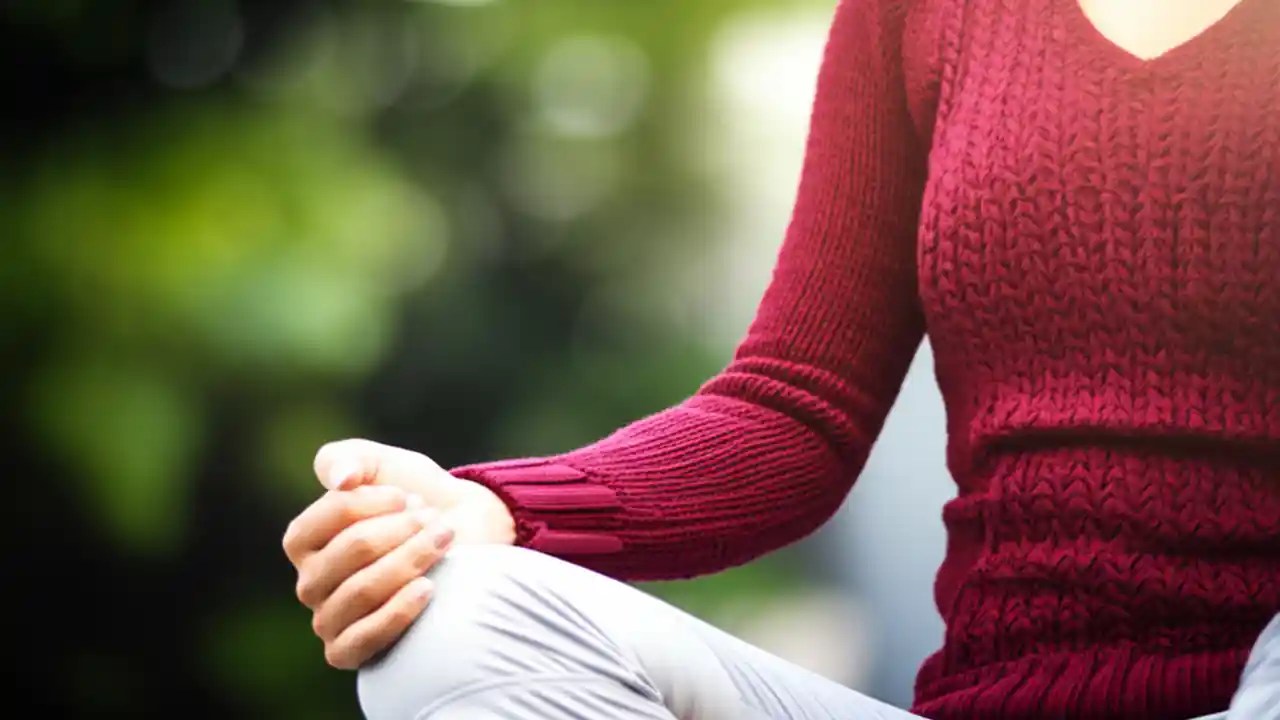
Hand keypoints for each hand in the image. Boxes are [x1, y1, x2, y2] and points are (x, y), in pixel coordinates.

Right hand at [282, 439, 515, 667]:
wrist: (467, 532)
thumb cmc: (418, 499)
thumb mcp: (384, 465)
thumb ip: (349, 458)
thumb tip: (340, 479)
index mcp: (305, 541)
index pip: (315, 525)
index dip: (362, 506)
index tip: (405, 496)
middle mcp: (310, 582)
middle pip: (347, 555)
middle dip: (397, 531)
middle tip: (432, 519)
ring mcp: (330, 619)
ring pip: (360, 592)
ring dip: (408, 561)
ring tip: (442, 541)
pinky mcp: (353, 650)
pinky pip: (361, 639)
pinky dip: (397, 613)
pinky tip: (428, 588)